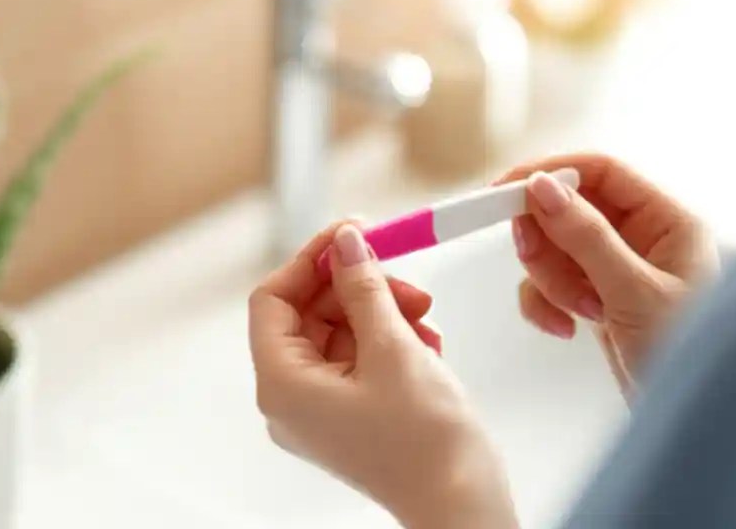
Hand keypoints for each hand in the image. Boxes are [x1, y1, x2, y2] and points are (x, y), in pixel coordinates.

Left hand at [249, 223, 517, 528]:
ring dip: (382, 312)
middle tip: (406, 278)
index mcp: (283, 384)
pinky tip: (427, 342)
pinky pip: (359, 359)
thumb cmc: (425, 441)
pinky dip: (390, 340)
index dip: (311, 260)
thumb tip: (346, 241)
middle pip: (309, 314)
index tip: (352, 234)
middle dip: (359, 288)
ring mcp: (321, 412)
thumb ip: (364, 286)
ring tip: (425, 315)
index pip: (272, 300)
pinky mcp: (351, 418)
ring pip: (339, 333)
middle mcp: (291, 400)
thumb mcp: (393, 346)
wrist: (463, 503)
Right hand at [496, 154, 718, 393]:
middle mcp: (645, 239)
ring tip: (579, 311)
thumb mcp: (635, 292)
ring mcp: (620, 271)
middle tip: (534, 258)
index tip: (507, 190)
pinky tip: (567, 329)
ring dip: (550, 278)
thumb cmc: (687, 356)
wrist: (695, 423)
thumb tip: (542, 187)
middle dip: (547, 239)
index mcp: (668, 221)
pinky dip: (546, 303)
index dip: (552, 173)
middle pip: (570, 209)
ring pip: (556, 248)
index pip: (602, 172)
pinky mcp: (600, 302)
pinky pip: (553, 284)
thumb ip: (587, 237)